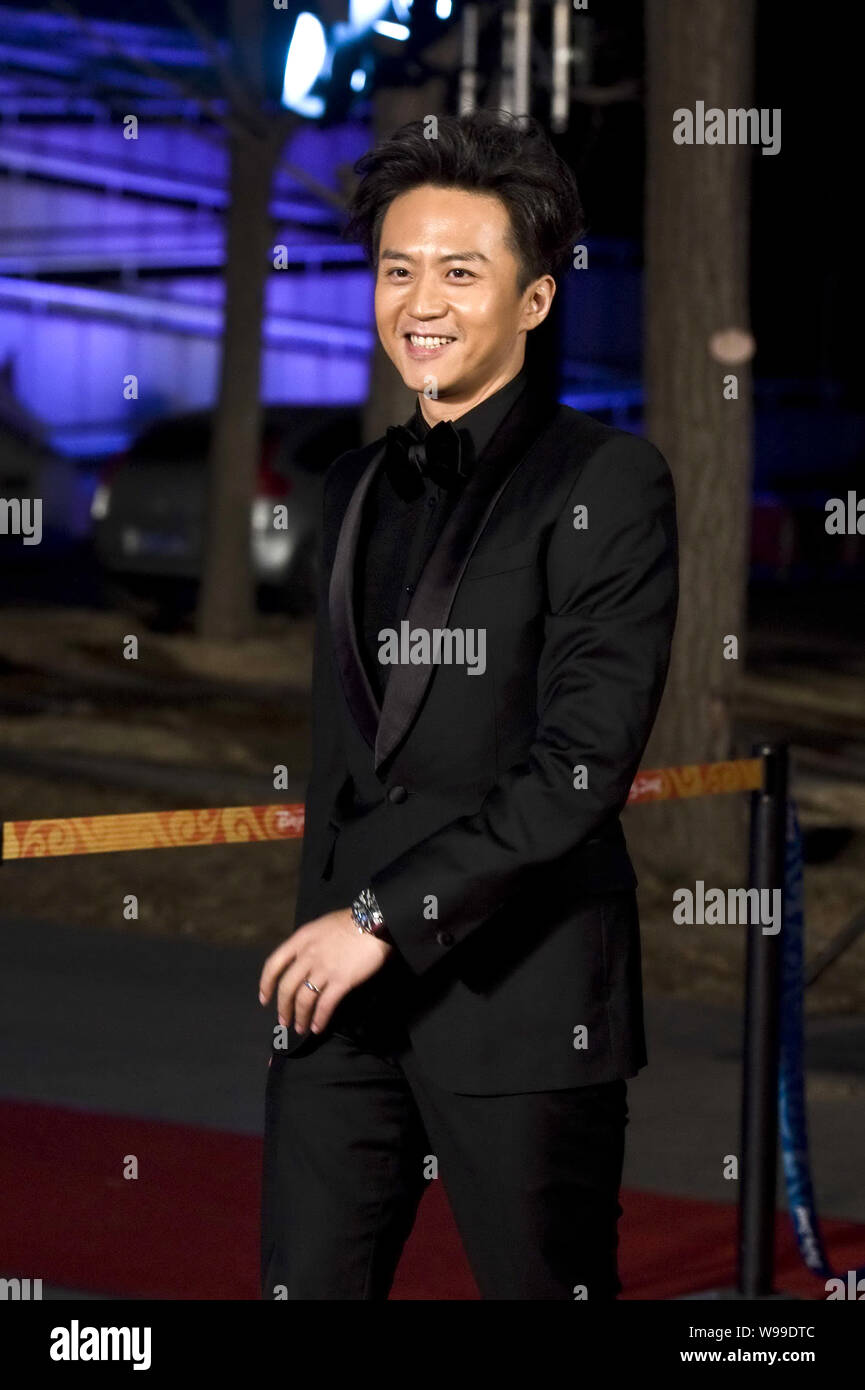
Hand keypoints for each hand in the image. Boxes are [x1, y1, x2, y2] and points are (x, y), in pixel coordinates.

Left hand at [258, 908, 392, 1036]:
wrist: (375, 922)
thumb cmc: (351, 921)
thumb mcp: (321, 926)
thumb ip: (309, 944)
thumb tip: (303, 962)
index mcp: (300, 939)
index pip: (273, 964)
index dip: (266, 984)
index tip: (265, 999)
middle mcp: (308, 955)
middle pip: (287, 987)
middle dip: (283, 1008)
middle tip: (284, 1021)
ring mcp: (324, 969)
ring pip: (304, 999)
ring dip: (300, 1017)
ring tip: (300, 1028)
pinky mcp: (341, 981)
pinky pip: (325, 1005)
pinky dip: (319, 1019)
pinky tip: (317, 1027)